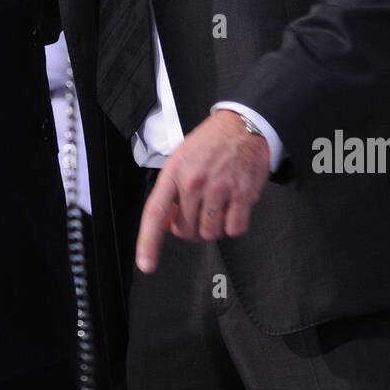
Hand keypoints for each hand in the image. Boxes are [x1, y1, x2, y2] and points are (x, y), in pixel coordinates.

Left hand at [135, 110, 270, 273]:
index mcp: (174, 172)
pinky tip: (233, 207)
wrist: (242, 125)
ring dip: (213, 228)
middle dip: (190, 229)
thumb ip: (171, 191)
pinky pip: (234, 229)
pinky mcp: (242, 195)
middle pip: (186, 230)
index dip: (149, 242)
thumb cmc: (210, 143)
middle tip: (197, 213)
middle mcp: (194, 182)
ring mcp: (219, 189)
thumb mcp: (181, 158)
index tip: (146, 264)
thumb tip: (166, 224)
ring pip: (210, 233)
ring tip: (216, 207)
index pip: (155, 212)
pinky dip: (233, 225)